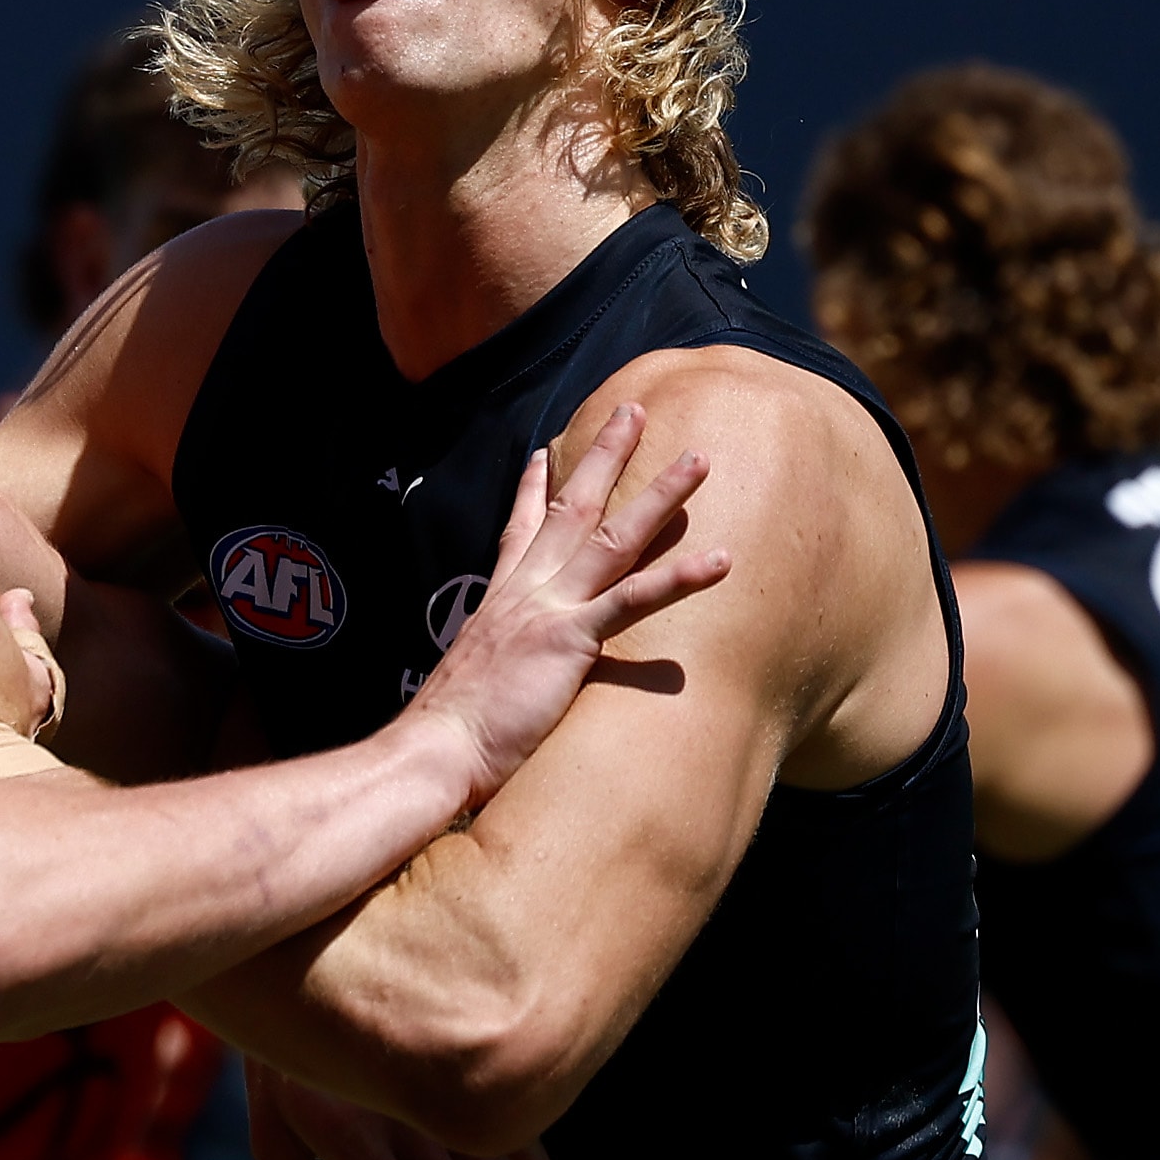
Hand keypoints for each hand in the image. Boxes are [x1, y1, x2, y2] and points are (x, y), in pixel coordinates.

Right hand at [403, 402, 727, 800]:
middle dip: (606, 456)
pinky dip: (680, 578)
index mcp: (500, 600)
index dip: (531, 487)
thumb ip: (494, 664)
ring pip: (614, 538)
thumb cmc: (452, 731)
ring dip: (660, 495)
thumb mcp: (470, 680)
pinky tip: (721, 560)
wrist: (438, 747)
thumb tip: (492, 678)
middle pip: (572, 507)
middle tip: (634, 411)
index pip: (519, 530)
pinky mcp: (570, 639)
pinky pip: (634, 601)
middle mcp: (526, 591)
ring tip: (700, 460)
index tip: (544, 452)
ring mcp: (550, 609)